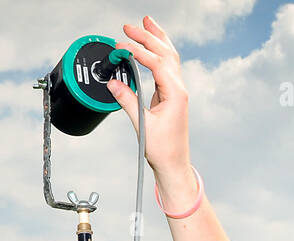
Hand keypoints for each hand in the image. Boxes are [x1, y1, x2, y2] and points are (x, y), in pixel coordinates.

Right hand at [108, 16, 190, 179]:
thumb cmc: (163, 150)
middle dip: (147, 36)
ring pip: (169, 56)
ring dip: (157, 38)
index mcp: (175, 94)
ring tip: (146, 23)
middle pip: (165, 53)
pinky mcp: (172, 95)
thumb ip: (128, 101)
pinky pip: (167, 66)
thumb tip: (114, 85)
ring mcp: (177, 91)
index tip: (121, 46)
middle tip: (129, 27)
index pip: (156, 63)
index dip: (137, 51)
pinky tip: (152, 46)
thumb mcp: (142, 125)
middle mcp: (179, 89)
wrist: (174, 164)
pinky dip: (159, 52)